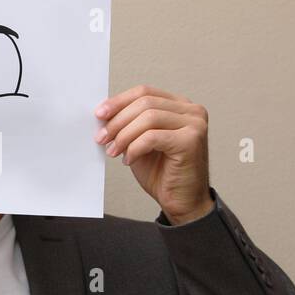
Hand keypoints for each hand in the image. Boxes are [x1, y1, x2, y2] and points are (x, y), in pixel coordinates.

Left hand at [94, 85, 214, 224]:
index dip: (119, 101)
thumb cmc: (162, 173)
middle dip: (118, 120)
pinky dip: (135, 148)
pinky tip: (129, 160)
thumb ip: (129, 125)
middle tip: (102, 137)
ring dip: (124, 135)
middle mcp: (191, 111)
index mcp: (179, 106)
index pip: (144, 92)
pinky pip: (152, 137)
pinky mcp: (191, 141)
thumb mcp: (139, 143)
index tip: (99, 114)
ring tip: (113, 151)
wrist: (182, 202)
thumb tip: (103, 114)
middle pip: (145, 102)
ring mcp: (195, 124)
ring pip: (148, 118)